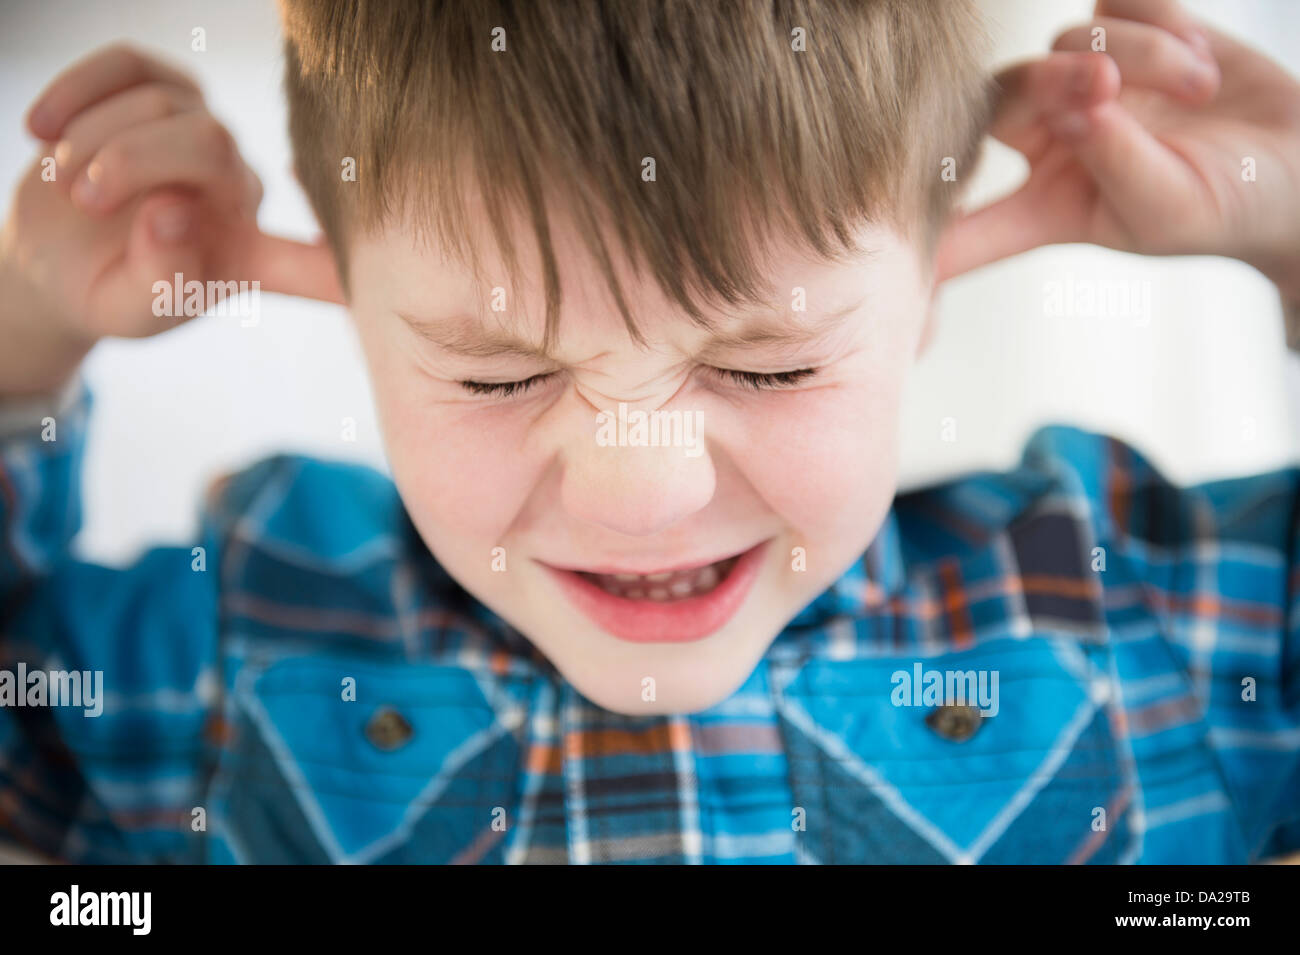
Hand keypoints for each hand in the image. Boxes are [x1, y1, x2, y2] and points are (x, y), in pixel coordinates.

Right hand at [0, 44, 343, 392]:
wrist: (58, 258)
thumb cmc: (111, 289)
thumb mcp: (131, 309)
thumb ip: (161, 278)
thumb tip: (174, 213)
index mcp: (252, 256)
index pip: (314, 263)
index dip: (334, 264)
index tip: (355, 272)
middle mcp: (241, 188)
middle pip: (209, 142)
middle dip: (134, 160)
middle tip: (84, 195)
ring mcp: (204, 131)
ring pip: (162, 102)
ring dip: (93, 138)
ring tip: (66, 184)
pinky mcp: (161, 90)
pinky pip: (128, 64)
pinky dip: (77, 89)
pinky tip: (39, 127)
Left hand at [937, 0, 1299, 299]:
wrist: (1295, 162)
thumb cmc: (1225, 209)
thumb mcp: (1167, 209)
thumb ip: (1113, 162)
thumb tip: (1078, 107)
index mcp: (1044, 208)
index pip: (967, 228)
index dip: (925, 236)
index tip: (892, 249)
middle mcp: (1049, 143)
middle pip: (1002, 97)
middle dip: (1050, 83)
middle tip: (1106, 85)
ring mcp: (1082, 84)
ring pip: (1069, 42)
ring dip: (1138, 55)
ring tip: (1200, 87)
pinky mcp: (1125, 31)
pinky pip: (1116, 3)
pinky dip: (1159, 19)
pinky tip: (1198, 58)